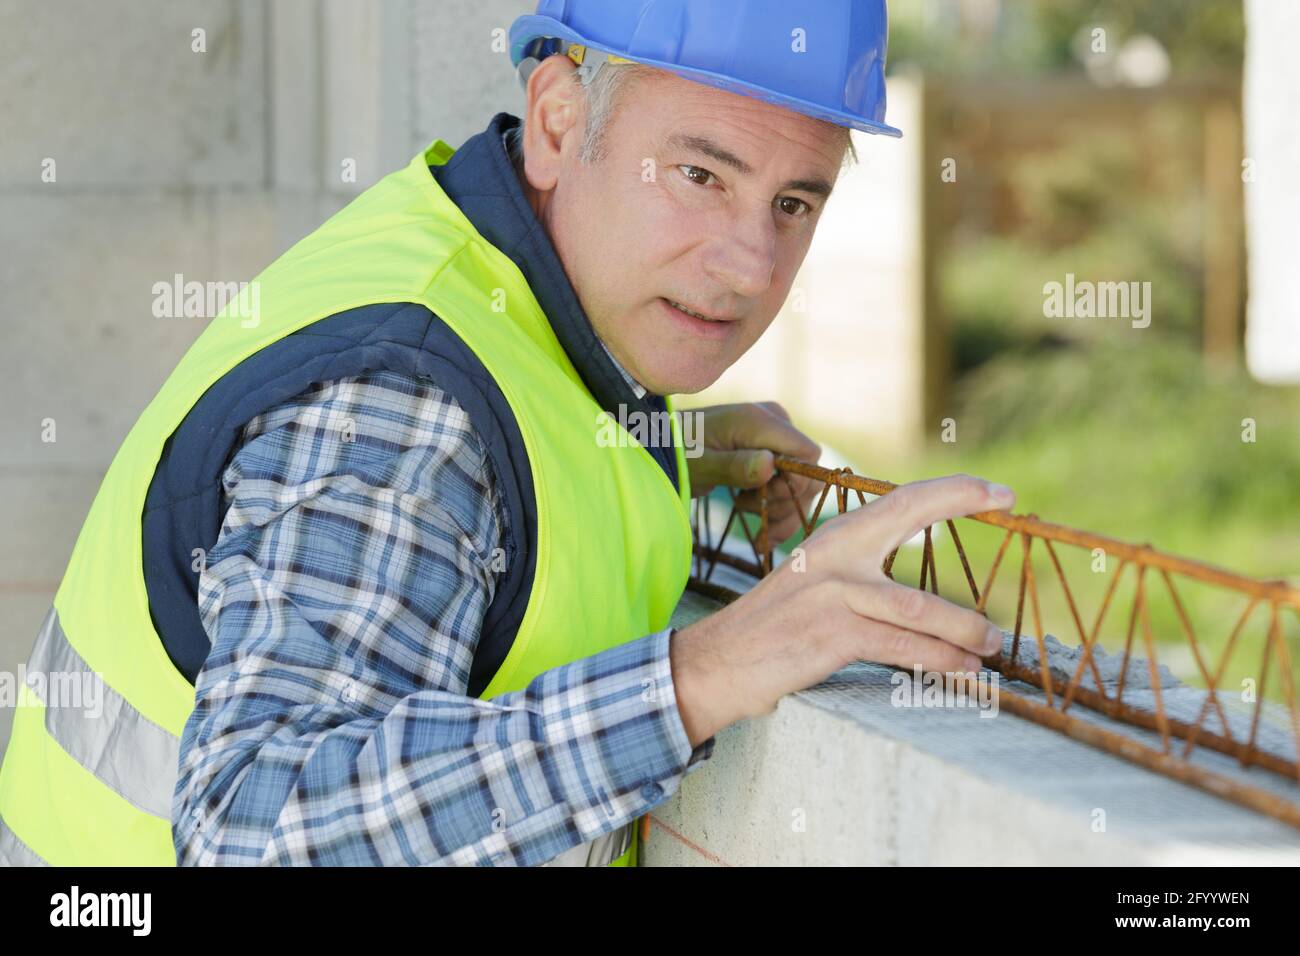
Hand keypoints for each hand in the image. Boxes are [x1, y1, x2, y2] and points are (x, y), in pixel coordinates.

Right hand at [670, 474, 1016, 746]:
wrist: (717, 664)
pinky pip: (905, 648)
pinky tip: (963, 672)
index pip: (900, 499)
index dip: (952, 490)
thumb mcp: (814, 589)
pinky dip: (942, 662)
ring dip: (967, 630)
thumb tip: (915, 597)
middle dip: (963, 499)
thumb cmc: (771, 632)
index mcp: (833, 540)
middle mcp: (835, 555)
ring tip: (991, 646)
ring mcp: (835, 593)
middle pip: (911, 514)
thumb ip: (859, 579)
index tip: (997, 490)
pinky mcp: (834, 634)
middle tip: (1012, 504)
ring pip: (922, 607)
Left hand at [686, 402, 823, 542]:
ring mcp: (774, 438)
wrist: (661, 444)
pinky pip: (788, 486)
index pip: (808, 456)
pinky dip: (777, 513)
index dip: (795, 485)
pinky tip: (762, 537)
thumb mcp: (700, 465)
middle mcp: (774, 424)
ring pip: (800, 486)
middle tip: (745, 510)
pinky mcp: (771, 453)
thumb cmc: (676, 453)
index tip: (763, 500)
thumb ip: (735, 466)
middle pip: (807, 474)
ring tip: (749, 523)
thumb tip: (771, 465)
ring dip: (779, 512)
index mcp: (760, 421)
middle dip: (784, 503)